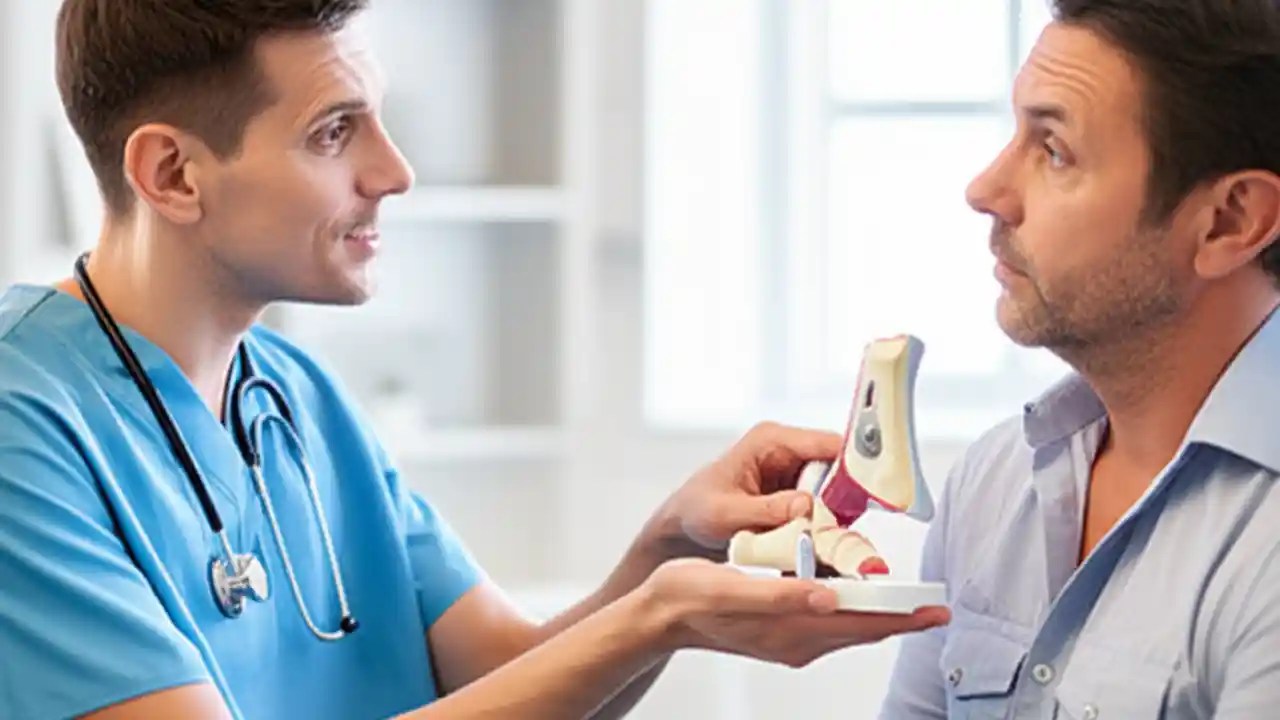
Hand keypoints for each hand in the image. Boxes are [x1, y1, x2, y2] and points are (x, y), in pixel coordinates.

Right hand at [641, 558, 948, 667]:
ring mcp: (790, 640)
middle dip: (900, 616)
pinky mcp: (782, 631)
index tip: (934, 609)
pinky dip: (851, 608)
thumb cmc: (689, 595)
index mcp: (790, 631)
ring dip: (878, 612)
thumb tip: (828, 597)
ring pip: (849, 627)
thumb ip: (780, 595)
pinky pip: (830, 623)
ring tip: (907, 597)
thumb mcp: (730, 588)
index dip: (901, 617)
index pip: (861, 626)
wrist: (658, 614)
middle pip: (863, 630)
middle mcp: (797, 641)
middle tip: (935, 603)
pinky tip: (855, 592)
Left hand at [644, 422, 841, 560]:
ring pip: (837, 493)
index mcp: (770, 441)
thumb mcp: (725, 514)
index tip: (869, 495)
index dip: (854, 467)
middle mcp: (787, 452)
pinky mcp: (797, 498)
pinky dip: (828, 529)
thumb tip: (805, 505)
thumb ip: (765, 510)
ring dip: (839, 519)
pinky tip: (827, 550)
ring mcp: (795, 476)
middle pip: (838, 470)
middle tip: (848, 532)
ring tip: (838, 545)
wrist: (682, 532)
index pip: (828, 444)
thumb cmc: (694, 512)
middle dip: (847, 502)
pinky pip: (826, 510)